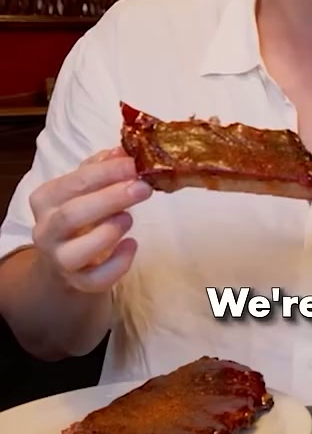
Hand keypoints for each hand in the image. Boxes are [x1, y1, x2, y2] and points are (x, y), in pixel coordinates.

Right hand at [29, 148, 151, 293]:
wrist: (67, 261)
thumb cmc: (81, 216)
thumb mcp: (85, 189)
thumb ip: (100, 169)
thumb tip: (122, 151)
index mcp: (46, 199)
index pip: (73, 183)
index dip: (105, 173)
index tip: (133, 164)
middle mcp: (46, 230)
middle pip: (72, 215)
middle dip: (110, 199)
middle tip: (142, 188)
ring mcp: (60, 259)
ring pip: (78, 250)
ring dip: (109, 231)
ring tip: (130, 217)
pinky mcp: (78, 282)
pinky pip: (96, 278)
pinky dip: (118, 264)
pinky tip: (131, 246)